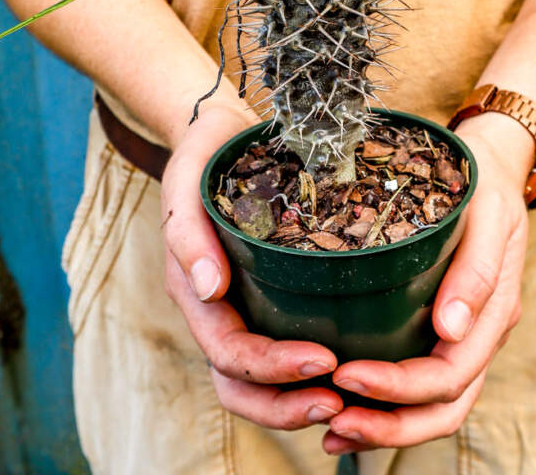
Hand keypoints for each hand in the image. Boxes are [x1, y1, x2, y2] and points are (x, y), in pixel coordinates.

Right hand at [161, 102, 343, 429]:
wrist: (219, 132)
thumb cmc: (204, 154)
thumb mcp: (187, 179)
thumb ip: (187, 232)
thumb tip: (208, 289)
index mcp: (193, 289)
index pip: (228, 351)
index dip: (271, 368)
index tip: (325, 359)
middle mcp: (216, 308)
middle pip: (240, 383)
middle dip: (285, 402)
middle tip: (340, 400)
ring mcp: (239, 304)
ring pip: (258, 379)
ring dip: (297, 398)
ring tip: (348, 399)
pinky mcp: (265, 292)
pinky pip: (280, 344)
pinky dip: (305, 370)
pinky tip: (348, 364)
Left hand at [323, 113, 532, 454]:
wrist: (492, 162)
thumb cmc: (484, 183)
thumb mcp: (487, 214)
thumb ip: (476, 270)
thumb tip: (452, 328)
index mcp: (495, 312)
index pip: (450, 374)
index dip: (400, 388)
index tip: (347, 376)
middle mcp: (481, 333)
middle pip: (443, 407)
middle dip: (390, 424)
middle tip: (333, 424)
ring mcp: (465, 334)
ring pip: (434, 406)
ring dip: (385, 426)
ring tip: (331, 431)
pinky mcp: (443, 326)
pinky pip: (422, 381)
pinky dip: (388, 403)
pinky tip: (346, 403)